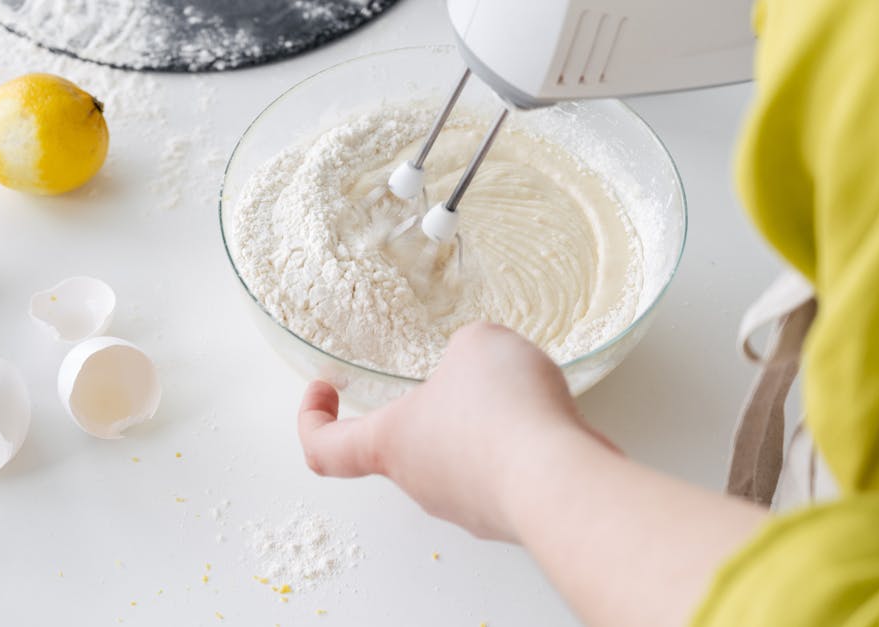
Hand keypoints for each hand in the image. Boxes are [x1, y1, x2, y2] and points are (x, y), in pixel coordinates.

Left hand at [297, 322, 614, 541]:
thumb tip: (479, 368)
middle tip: (462, 376)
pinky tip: (546, 425)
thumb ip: (465, 350)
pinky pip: (504, 475)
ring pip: (460, 461)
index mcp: (390, 443)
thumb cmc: (503, 415)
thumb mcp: (477, 346)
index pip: (324, 449)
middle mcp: (421, 484)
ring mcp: (467, 507)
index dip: (313, 419)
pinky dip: (519, 449)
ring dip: (480, 428)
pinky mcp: (510, 518)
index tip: (323, 389)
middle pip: (404, 448)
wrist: (565, 484)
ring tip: (519, 395)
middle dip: (430, 408)